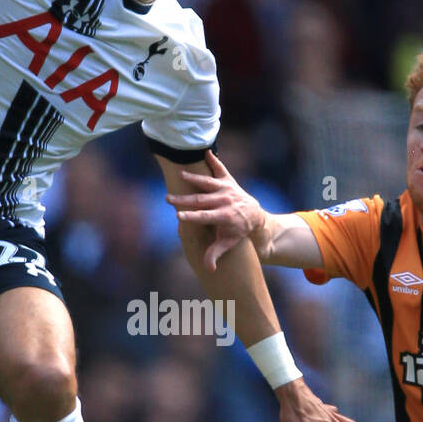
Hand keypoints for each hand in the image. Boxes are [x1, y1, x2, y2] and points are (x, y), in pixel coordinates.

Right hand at [165, 150, 264, 269]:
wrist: (254, 215)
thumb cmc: (237, 230)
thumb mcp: (228, 243)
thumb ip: (216, 254)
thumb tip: (208, 269)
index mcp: (223, 217)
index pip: (204, 217)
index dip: (191, 217)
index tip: (178, 216)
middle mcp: (224, 201)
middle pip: (201, 200)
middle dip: (184, 199)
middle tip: (168, 198)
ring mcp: (226, 189)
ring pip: (208, 183)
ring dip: (194, 178)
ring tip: (180, 174)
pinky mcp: (228, 180)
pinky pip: (220, 168)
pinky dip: (214, 160)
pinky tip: (206, 151)